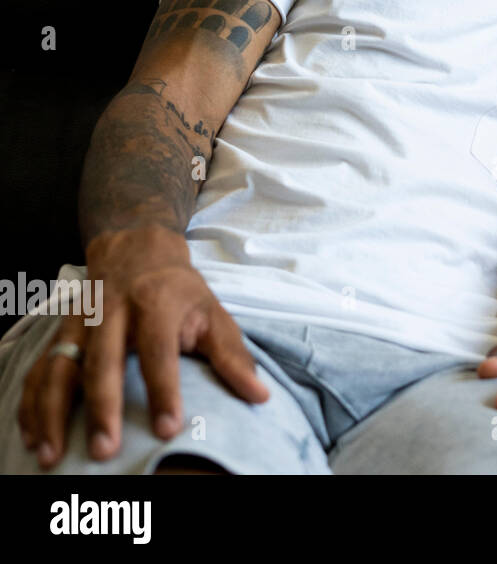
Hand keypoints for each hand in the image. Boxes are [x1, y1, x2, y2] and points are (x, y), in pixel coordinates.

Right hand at [18, 224, 268, 468]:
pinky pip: (39, 369)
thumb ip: (232, 356)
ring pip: (60, 366)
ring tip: (54, 454)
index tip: (167, 429)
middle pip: (103, 362)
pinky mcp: (60, 331)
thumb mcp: (213, 312)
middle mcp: (113, 311)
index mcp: (156, 303)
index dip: (164, 390)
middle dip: (102, 407)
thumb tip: (259, 394)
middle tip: (106, 450)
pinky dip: (31, 404)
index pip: (159, 351)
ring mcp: (80, 322)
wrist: (136, 247)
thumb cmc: (180, 290)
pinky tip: (34, 436)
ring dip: (53, 412)